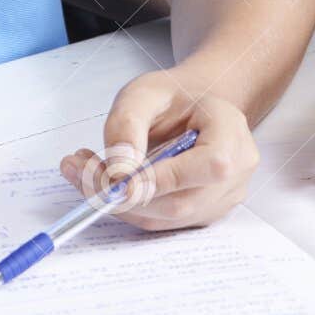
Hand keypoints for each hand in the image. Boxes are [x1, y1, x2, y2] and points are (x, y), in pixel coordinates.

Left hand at [59, 68, 258, 230]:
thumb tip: (118, 172)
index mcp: (231, 133)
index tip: (111, 179)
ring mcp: (222, 198)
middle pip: (182, 201)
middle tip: (77, 169)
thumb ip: (128, 126)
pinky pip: (163, 221)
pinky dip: (128, 207)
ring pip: (168, 217)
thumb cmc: (173, 96)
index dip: (160, 180)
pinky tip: (102, 183)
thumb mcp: (143, 94)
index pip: (207, 167)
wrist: (192, 105)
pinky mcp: (203, 213)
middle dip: (125, 193)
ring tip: (80, 171)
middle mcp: (236, 172)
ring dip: (119, 202)